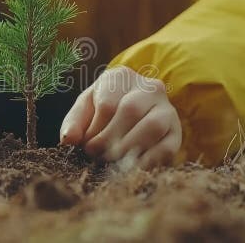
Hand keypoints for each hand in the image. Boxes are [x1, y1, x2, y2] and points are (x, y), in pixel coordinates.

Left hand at [60, 66, 180, 168]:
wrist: (136, 114)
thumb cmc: (104, 109)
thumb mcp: (86, 108)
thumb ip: (74, 121)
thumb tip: (69, 140)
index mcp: (122, 76)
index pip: (108, 102)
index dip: (94, 128)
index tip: (85, 144)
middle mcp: (149, 87)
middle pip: (131, 110)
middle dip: (109, 139)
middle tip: (96, 155)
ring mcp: (167, 108)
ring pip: (152, 126)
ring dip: (128, 149)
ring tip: (111, 161)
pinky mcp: (176, 132)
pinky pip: (166, 147)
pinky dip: (146, 161)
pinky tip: (129, 168)